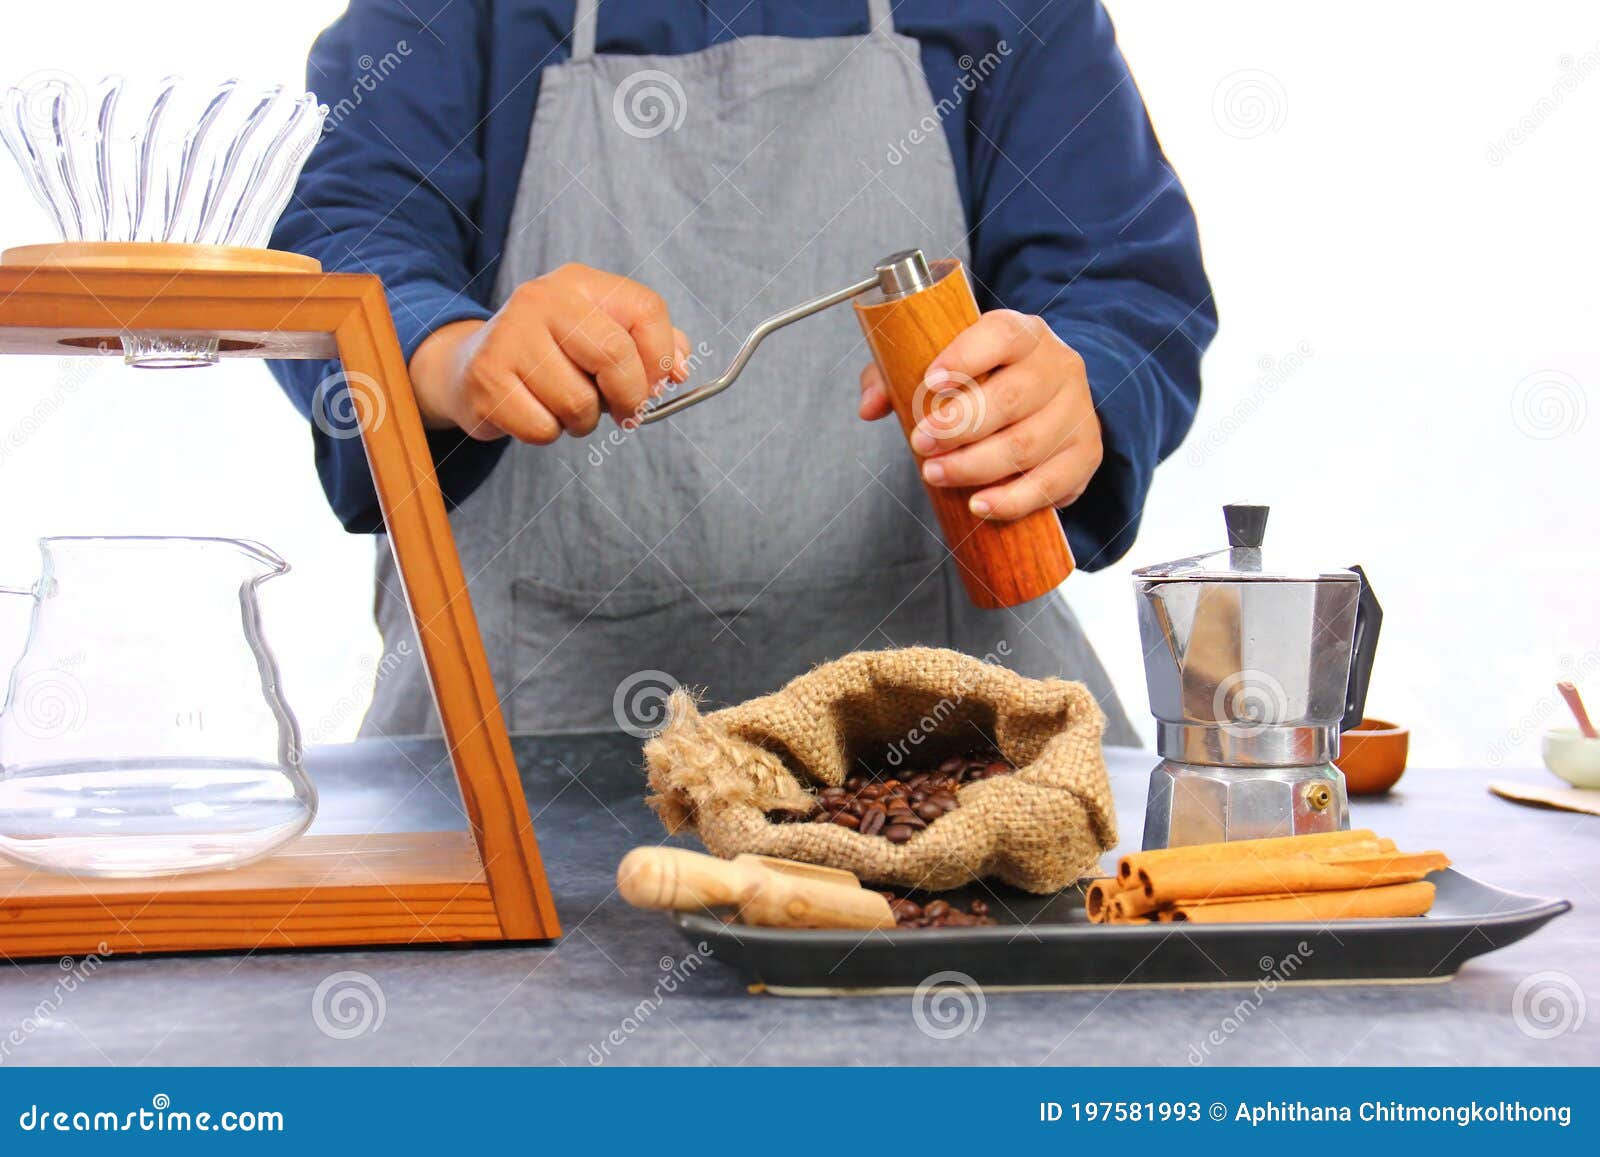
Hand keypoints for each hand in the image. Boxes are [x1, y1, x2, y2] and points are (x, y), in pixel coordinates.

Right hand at [408, 263, 689, 441]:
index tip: (656, 385)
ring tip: (565, 405)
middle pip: (615, 356)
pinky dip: (549, 433)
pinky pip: (544, 428)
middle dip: (630, 398)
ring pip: (579, 403)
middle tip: (624, 413)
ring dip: (584, 421)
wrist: (469, 365)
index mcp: (580, 283)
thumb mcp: (600, 334)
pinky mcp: (486, 380)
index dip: (662, 357)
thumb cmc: (551, 355)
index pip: (646, 311)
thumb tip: (681, 368)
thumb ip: (649, 345)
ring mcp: (509, 337)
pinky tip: (534, 412)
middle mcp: (542, 299)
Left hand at [858, 310, 1101, 519]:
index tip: (930, 381)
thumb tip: (870, 406)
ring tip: (935, 475)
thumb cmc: (988, 382)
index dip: (966, 356)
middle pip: (1012, 397)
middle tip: (921, 444)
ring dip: (975, 467)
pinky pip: (1050, 484)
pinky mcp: (1086, 455)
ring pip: (1027, 445)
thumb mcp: (945, 366)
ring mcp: (1077, 412)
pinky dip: (1011, 500)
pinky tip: (978, 505)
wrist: (1053, 403)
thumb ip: (898, 376)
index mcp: (1024, 334)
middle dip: (959, 426)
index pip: (1002, 334)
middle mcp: (1058, 367)